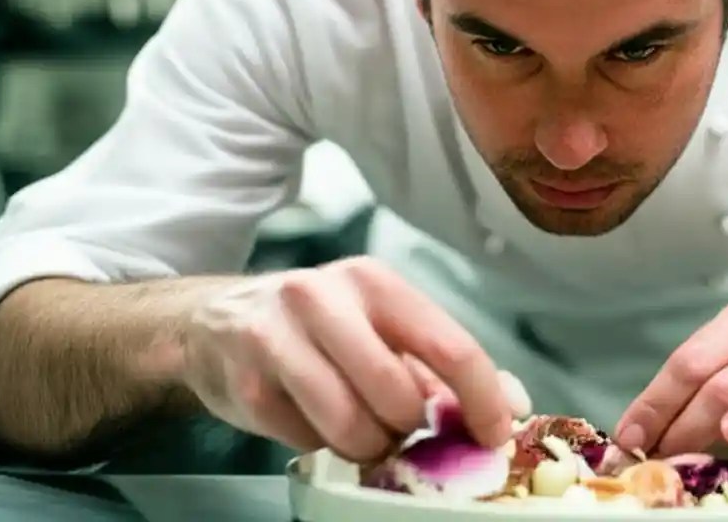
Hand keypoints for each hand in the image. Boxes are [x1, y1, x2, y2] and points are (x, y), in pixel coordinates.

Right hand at [178, 256, 512, 461]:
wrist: (214, 323)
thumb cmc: (317, 329)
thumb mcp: (382, 327)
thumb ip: (446, 365)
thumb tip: (513, 406)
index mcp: (374, 282)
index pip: (449, 346)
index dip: (481, 400)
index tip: (494, 437)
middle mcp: (324, 298)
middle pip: (399, 395)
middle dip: (410, 428)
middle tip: (400, 427)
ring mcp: (278, 338)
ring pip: (351, 426)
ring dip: (367, 446)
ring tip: (362, 430)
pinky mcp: (247, 383)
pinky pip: (307, 441)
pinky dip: (320, 444)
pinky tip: (312, 420)